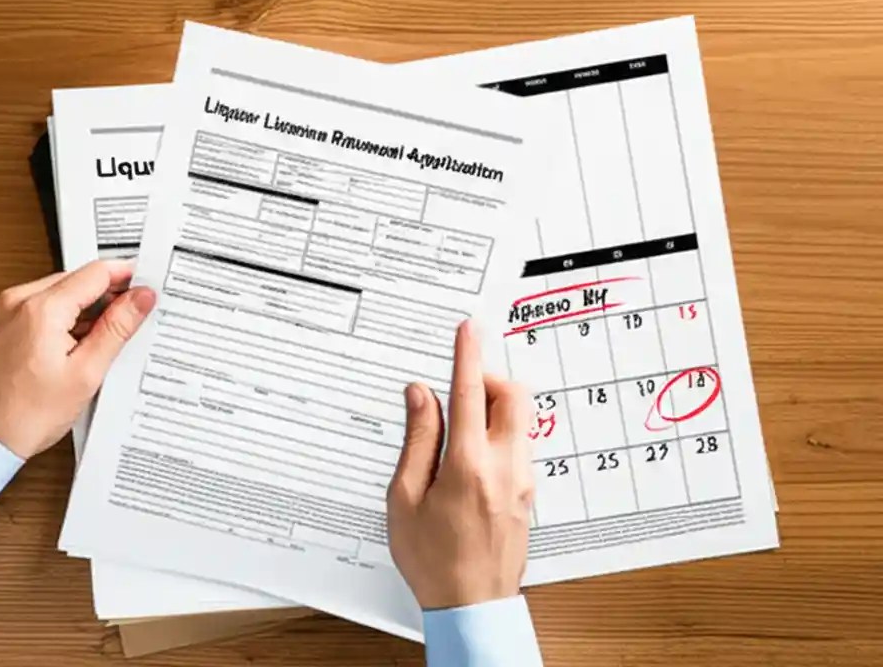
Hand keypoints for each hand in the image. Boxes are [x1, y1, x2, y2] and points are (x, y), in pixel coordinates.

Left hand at [0, 260, 156, 458]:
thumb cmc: (25, 415)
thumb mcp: (85, 373)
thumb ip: (116, 329)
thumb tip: (140, 299)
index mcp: (41, 308)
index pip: (95, 273)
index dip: (126, 276)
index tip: (143, 287)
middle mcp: (16, 300)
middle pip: (75, 280)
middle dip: (104, 296)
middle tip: (126, 321)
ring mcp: (2, 310)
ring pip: (55, 293)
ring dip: (80, 309)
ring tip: (96, 343)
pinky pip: (35, 307)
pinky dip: (57, 318)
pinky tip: (69, 346)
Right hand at [387, 320, 534, 608]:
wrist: (472, 605)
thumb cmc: (432, 559)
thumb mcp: (405, 498)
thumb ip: (417, 440)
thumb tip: (421, 395)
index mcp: (468, 466)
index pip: (469, 394)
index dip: (467, 355)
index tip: (467, 329)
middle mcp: (505, 467)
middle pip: (513, 395)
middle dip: (489, 378)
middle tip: (459, 388)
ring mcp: (523, 480)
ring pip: (520, 418)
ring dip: (493, 407)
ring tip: (458, 428)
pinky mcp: (529, 492)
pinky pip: (519, 443)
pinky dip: (498, 432)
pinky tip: (470, 455)